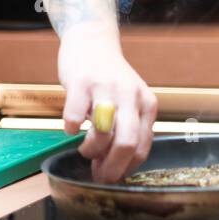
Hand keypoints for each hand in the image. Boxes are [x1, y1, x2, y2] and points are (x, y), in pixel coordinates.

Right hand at [57, 22, 157, 183]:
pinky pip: (75, 117)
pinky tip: (72, 127)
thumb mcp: (129, 102)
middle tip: (97, 176)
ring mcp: (107, 88)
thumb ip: (126, 131)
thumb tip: (115, 168)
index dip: (125, 168)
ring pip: (103, 133)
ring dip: (90, 150)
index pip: (143, 147)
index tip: (110, 177)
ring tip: (84, 149)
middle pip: (127, 144)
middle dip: (111, 168)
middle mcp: (132, 96)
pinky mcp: (82, 82)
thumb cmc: (110, 79)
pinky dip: (71, 129)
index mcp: (147, 104)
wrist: (92, 42)